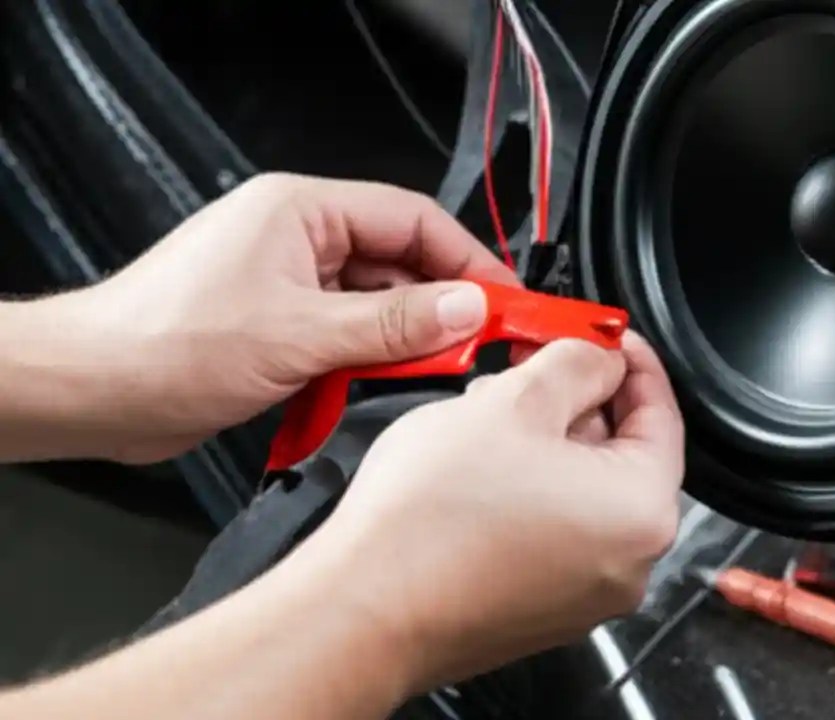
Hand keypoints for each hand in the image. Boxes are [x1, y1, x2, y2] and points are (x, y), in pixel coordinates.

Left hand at [32, 172, 517, 462]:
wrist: (90, 389)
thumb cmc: (163, 342)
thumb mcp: (299, 334)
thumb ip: (391, 324)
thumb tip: (464, 309)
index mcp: (300, 211)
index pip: (410, 219)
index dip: (465, 257)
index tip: (504, 298)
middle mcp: (297, 240)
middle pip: (398, 264)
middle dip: (441, 306)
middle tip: (483, 346)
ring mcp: (287, 285)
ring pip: (375, 306)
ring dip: (404, 341)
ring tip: (437, 373)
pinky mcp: (279, 327)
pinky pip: (347, 337)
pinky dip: (369, 362)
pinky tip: (383, 387)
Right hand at [297, 332, 684, 691]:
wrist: (360, 610)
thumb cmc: (430, 521)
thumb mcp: (514, 400)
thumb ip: (577, 364)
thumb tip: (600, 358)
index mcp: (642, 512)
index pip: (662, 413)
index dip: (630, 361)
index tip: (605, 337)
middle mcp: (627, 563)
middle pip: (622, 453)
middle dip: (578, 398)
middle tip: (537, 361)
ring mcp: (585, 592)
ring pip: (584, 490)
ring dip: (549, 440)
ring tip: (493, 409)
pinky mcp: (542, 606)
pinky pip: (556, 529)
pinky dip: (531, 487)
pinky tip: (482, 463)